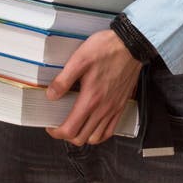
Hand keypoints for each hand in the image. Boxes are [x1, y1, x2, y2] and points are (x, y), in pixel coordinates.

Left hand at [45, 29, 141, 145]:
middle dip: (67, 136)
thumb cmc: (107, 49)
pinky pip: (110, 131)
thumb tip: (51, 95)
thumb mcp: (79, 59)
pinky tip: (94, 126)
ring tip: (76, 126)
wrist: (130, 45)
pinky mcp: (121, 105)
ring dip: (83, 136)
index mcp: (90, 98)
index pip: (70, 129)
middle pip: (82, 138)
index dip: (57, 133)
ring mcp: (114, 108)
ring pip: (96, 137)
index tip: (51, 127)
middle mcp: (103, 108)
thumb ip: (64, 79)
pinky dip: (100, 134)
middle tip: (61, 125)